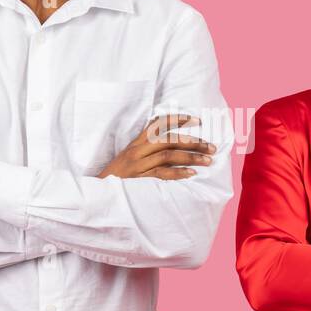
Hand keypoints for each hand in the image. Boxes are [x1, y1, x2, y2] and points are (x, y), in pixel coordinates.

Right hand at [96, 113, 216, 179]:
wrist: (99, 191)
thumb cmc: (119, 174)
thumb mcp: (131, 155)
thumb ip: (148, 148)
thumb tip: (175, 145)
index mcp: (137, 142)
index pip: (158, 123)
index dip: (178, 119)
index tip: (198, 120)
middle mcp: (138, 150)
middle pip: (168, 140)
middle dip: (192, 142)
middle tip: (211, 147)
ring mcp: (138, 165)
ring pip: (167, 155)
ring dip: (190, 157)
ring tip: (207, 160)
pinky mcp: (139, 179)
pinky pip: (161, 174)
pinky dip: (177, 173)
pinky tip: (191, 174)